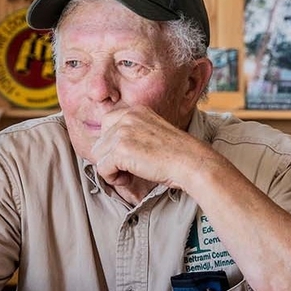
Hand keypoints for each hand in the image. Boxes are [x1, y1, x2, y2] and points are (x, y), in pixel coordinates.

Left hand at [92, 105, 214, 196]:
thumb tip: (109, 149)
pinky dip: (113, 178)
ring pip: (99, 155)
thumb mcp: (153, 132)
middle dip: (110, 158)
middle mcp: (127, 117)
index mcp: (136, 111)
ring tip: (129, 174)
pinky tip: (128, 180)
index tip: (127, 156)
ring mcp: (122, 132)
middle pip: (100, 141)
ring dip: (111, 169)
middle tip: (129, 168)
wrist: (191, 162)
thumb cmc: (178, 154)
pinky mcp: (121, 150)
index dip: (112, 144)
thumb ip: (133, 132)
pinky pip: (102, 168)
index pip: (106, 124)